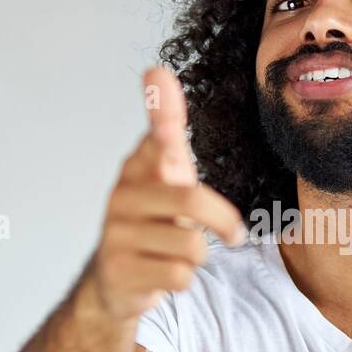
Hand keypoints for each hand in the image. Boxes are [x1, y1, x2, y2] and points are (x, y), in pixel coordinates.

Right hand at [87, 65, 246, 318]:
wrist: (115, 281)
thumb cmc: (153, 219)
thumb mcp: (164, 174)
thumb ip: (166, 130)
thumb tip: (157, 71)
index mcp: (139, 167)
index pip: (156, 135)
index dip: (163, 116)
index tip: (160, 83)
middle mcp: (123, 195)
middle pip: (192, 201)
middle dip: (224, 223)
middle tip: (235, 235)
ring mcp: (117, 233)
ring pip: (191, 245)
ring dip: (199, 255)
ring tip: (181, 253)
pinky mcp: (121, 269)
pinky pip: (181, 275)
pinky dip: (184, 278)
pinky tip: (165, 273)